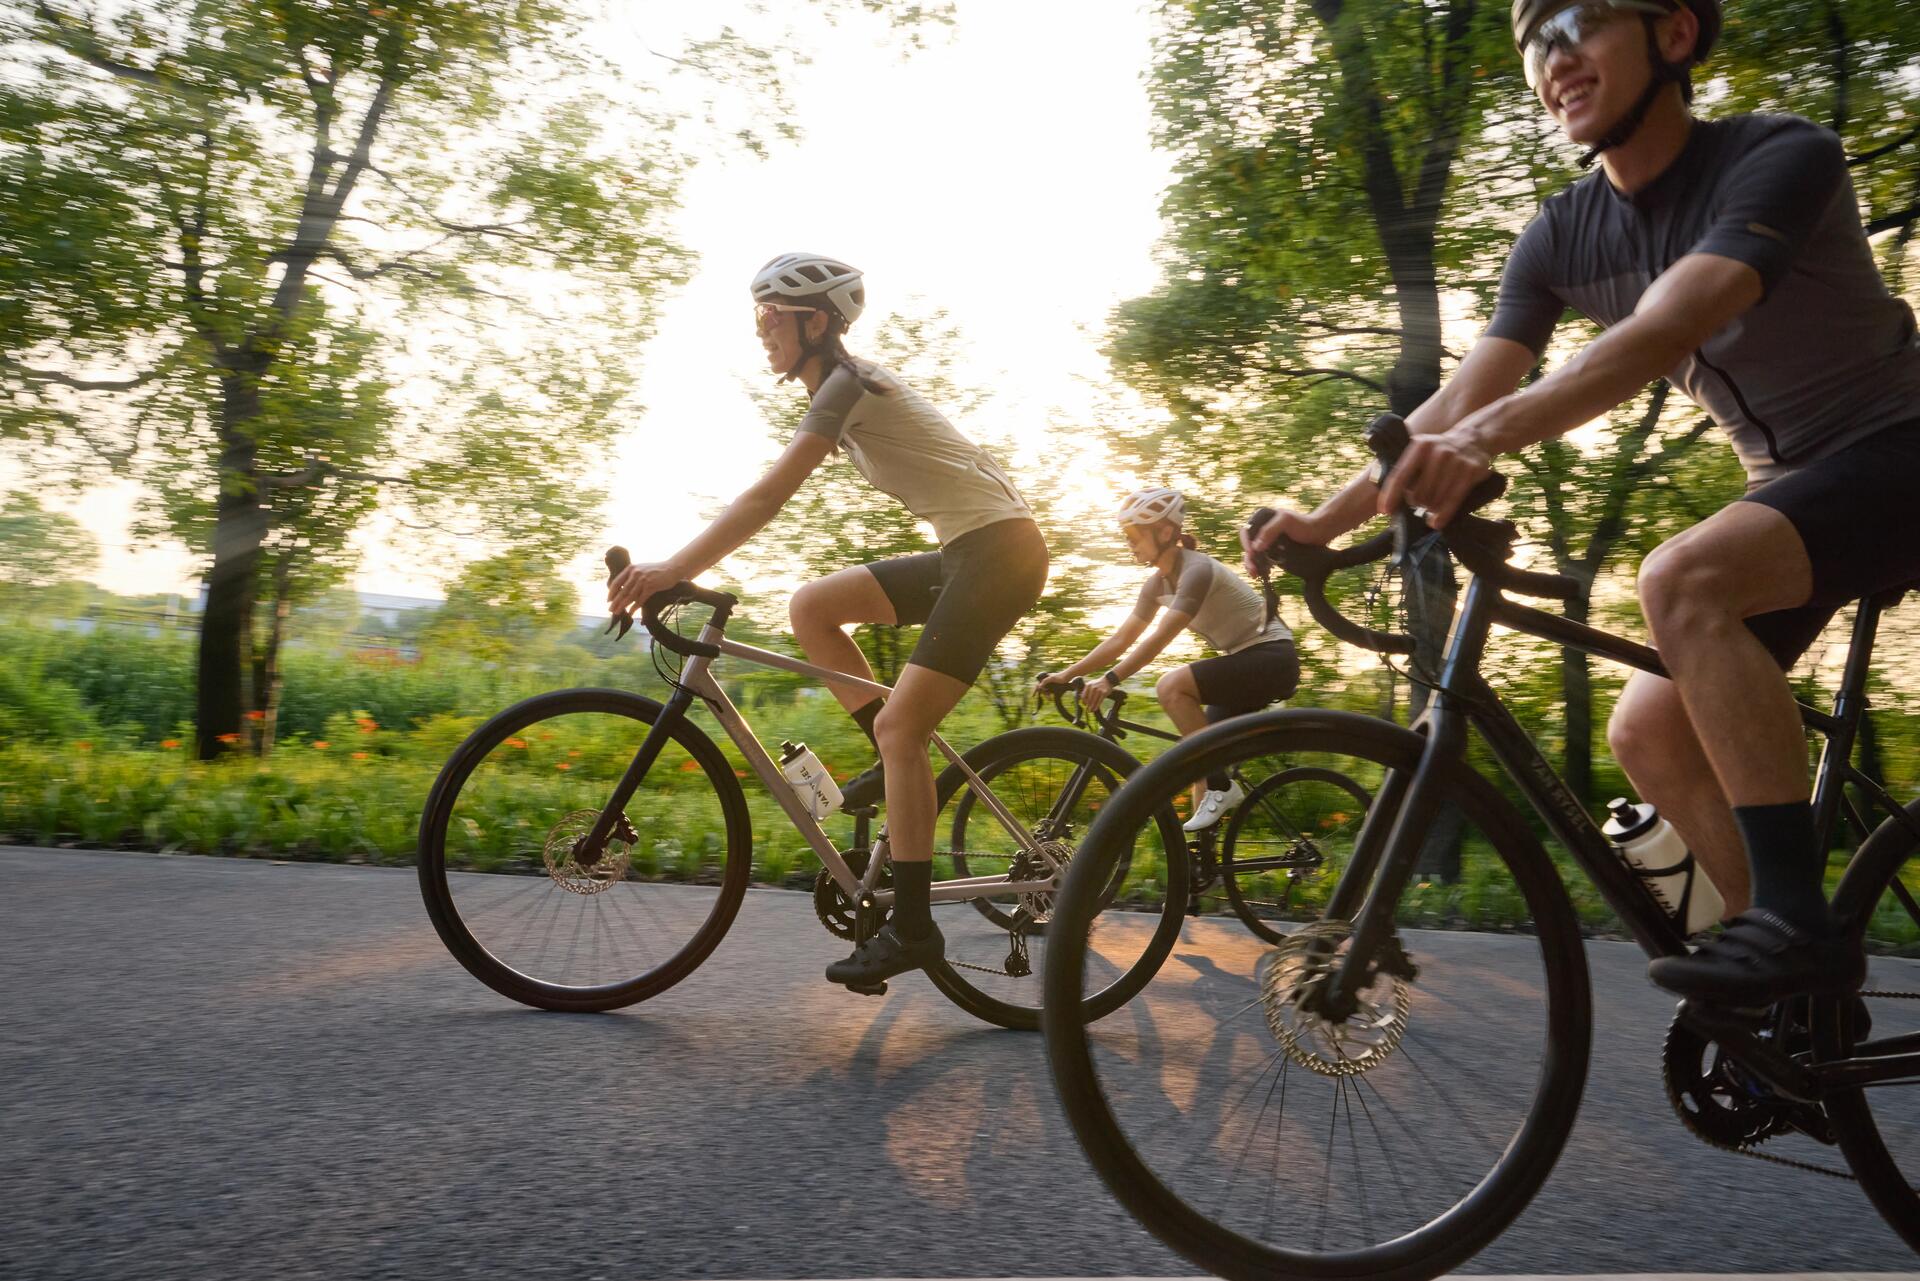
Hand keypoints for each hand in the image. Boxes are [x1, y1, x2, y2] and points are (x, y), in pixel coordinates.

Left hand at [608, 559, 684, 617]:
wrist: (672, 568)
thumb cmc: (657, 570)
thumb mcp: (642, 569)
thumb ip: (632, 576)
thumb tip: (623, 588)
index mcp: (631, 569)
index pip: (617, 582)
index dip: (611, 592)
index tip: (608, 600)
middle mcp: (635, 573)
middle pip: (622, 591)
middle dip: (615, 602)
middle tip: (610, 610)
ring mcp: (643, 580)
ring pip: (630, 596)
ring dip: (622, 606)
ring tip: (617, 612)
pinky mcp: (651, 586)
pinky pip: (640, 599)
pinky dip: (634, 607)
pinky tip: (630, 612)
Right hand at [1033, 671, 1070, 698]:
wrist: (1068, 675)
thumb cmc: (1060, 676)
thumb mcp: (1052, 678)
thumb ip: (1045, 681)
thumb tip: (1039, 686)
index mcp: (1044, 678)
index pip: (1038, 685)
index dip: (1035, 691)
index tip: (1033, 696)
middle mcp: (1046, 680)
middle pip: (1042, 689)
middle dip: (1044, 694)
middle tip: (1048, 698)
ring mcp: (1050, 683)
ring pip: (1046, 690)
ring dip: (1047, 695)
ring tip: (1050, 699)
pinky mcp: (1054, 685)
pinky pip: (1050, 691)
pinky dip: (1049, 694)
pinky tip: (1051, 697)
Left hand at [1079, 675, 1114, 713]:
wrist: (1108, 680)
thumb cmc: (1098, 684)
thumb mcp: (1091, 684)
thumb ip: (1087, 690)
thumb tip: (1082, 700)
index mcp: (1088, 685)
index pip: (1084, 696)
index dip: (1084, 701)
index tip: (1085, 705)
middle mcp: (1093, 687)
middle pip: (1088, 699)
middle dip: (1088, 706)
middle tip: (1088, 710)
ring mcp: (1098, 690)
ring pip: (1093, 701)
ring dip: (1092, 707)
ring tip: (1091, 710)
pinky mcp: (1103, 693)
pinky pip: (1099, 701)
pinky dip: (1096, 706)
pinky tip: (1095, 709)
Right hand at [1243, 507, 1323, 576]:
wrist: (1319, 533)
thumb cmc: (1304, 524)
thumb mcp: (1286, 522)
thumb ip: (1269, 530)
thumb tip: (1255, 547)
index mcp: (1262, 518)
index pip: (1246, 531)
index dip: (1246, 543)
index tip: (1251, 554)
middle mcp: (1262, 528)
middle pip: (1248, 544)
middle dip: (1248, 558)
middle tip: (1252, 570)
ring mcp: (1267, 539)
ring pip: (1253, 553)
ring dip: (1252, 564)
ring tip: (1255, 575)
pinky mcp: (1273, 549)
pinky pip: (1262, 558)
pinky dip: (1260, 566)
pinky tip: (1262, 574)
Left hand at [1374, 431, 1492, 529]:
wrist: (1472, 438)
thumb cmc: (1439, 452)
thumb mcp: (1420, 451)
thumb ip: (1405, 469)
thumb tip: (1388, 495)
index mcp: (1420, 446)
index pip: (1401, 474)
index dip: (1391, 494)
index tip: (1385, 510)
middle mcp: (1438, 452)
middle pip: (1419, 492)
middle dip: (1416, 502)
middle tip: (1419, 503)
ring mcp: (1456, 461)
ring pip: (1436, 498)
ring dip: (1430, 508)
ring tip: (1430, 507)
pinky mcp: (1471, 471)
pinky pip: (1453, 499)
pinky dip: (1443, 514)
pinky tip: (1436, 523)